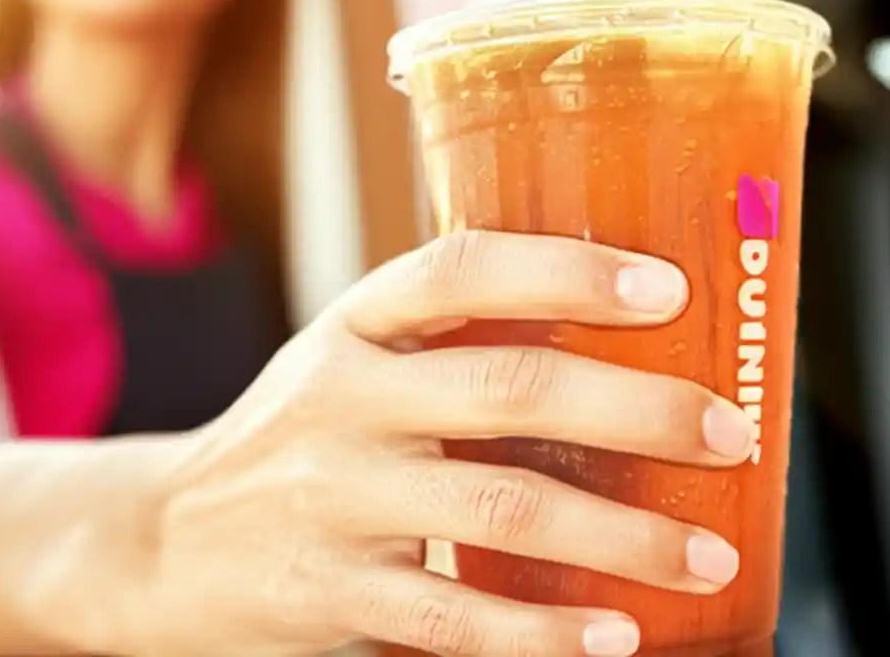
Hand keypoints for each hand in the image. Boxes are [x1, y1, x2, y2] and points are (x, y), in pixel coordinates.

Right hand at [124, 231, 755, 656]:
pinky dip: (546, 633)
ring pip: (501, 511)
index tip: (669, 287)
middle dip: (638, 411)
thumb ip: (453, 349)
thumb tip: (624, 347)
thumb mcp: (353, 367)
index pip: (462, 269)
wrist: (158, 545)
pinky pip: (455, 619)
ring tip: (708, 556)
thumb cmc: (301, 441)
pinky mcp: (329, 592)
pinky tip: (618, 634)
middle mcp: (342, 401)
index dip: (568, 270)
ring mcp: (332, 501)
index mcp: (356, 327)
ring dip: (622, 537)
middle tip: (731, 434)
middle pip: (509, 390)